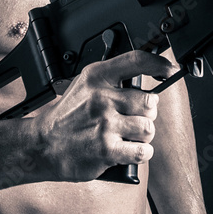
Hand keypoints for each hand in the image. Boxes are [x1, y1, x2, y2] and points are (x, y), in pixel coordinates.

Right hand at [33, 50, 176, 181]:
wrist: (44, 145)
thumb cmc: (68, 115)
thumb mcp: (85, 85)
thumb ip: (112, 77)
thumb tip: (147, 73)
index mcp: (97, 76)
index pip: (136, 60)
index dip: (158, 63)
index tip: (169, 69)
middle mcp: (101, 97)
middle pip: (150, 101)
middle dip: (147, 113)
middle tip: (133, 117)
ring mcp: (105, 124)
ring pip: (149, 127)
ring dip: (143, 135)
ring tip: (127, 135)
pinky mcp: (107, 149)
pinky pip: (143, 150)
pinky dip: (140, 153)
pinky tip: (128, 150)